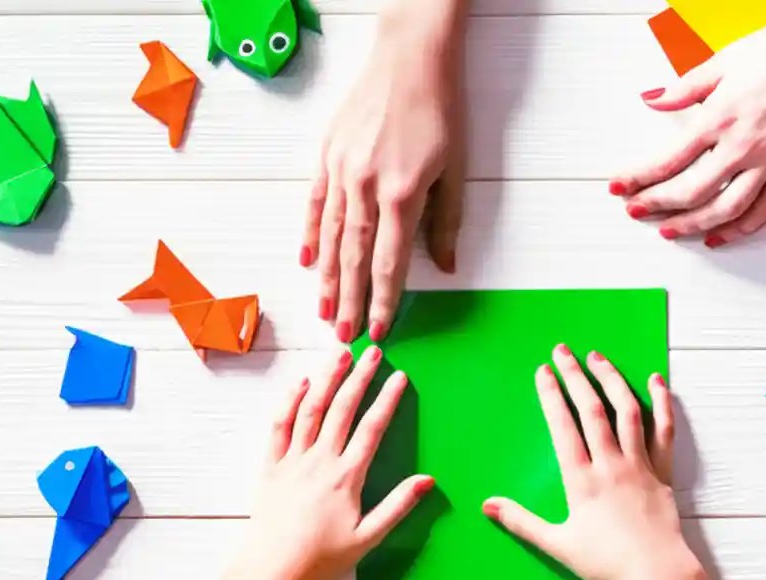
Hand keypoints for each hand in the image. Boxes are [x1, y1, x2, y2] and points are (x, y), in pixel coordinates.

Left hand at [186, 347, 432, 579]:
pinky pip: (280, 426)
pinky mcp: (271, 466)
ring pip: (311, 409)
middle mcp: (320, 461)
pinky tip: (300, 383)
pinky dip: (290, 401)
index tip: (400, 376)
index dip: (388, 399)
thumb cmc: (322, 559)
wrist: (272, 572)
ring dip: (327, 378)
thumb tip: (427, 480)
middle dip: (360, 377)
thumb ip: (398, 505)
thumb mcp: (369, 537)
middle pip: (342, 408)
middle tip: (374, 352)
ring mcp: (293, 460)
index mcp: (347, 477)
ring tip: (341, 355)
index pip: (372, 428)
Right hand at [302, 14, 465, 342]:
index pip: (390, 262)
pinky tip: (309, 261)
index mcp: (402, 193)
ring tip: (326, 311)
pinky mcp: (328, 155)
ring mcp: (342, 170)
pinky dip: (312, 234)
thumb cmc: (440, 110)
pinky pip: (317, 203)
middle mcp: (366, 186)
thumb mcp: (456, 169)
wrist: (410, 57)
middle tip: (345, 337)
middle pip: (356, 257)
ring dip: (329, 279)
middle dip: (352, 301)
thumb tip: (445, 267)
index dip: (386, 300)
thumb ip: (445, 222)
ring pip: (333, 236)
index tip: (382, 329)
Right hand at [485, 345, 765, 579]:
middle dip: (576, 376)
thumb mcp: (557, 544)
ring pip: (626, 411)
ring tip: (598, 357)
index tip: (543, 371)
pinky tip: (655, 380)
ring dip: (611, 380)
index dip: (551, 396)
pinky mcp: (663, 471)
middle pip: (592, 410)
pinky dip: (661, 402)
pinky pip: (663, 429)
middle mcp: (610, 463)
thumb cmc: (606, 563)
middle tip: (563, 350)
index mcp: (581, 479)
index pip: (563, 426)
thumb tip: (487, 505)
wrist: (657, 574)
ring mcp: (639, 464)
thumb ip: (521, 521)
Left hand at [612, 14, 765, 247]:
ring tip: (671, 231)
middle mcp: (741, 146)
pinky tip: (721, 235)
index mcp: (720, 116)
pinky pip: (763, 210)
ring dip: (693, 225)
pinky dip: (739, 229)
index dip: (638, 177)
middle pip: (690, 191)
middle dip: (657, 205)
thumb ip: (686, 86)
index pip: (667, 159)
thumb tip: (654, 100)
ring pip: (724, 209)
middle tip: (637, 211)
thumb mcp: (726, 60)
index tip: (620, 187)